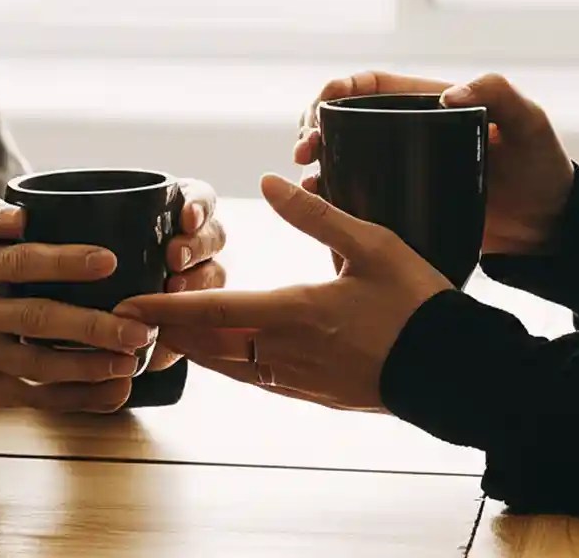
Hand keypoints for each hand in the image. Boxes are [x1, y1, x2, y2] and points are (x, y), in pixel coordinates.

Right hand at [0, 198, 158, 412]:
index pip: (21, 262)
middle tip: (140, 325)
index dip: (65, 262)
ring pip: (41, 364)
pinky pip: (37, 398)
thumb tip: (23, 213)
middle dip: (93, 325)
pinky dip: (78, 399)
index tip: (110, 261)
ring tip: (131, 359)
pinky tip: (113, 392)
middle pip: (39, 318)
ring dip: (90, 366)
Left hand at [116, 174, 451, 411]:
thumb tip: (270, 182)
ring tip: (173, 335)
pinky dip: (229, 365)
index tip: (125, 304)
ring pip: (227, 367)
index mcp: (291, 314)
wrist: (452, 371)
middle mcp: (283, 354)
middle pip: (206, 345)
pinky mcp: (315, 396)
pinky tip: (232, 355)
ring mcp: (297, 381)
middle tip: (136, 319)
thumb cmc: (415, 304)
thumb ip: (315, 215)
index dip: (161, 307)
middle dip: (169, 331)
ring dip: (196, 350)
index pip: (207, 311)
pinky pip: (256, 380)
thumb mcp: (370, 245)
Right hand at [295, 71, 574, 255]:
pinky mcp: (403, 204)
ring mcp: (403, 170)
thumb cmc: (543, 167)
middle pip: (344, 120)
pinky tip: (319, 201)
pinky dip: (332, 194)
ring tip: (307, 174)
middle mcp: (409, 134)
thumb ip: (498, 95)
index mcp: (429, 103)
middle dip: (313, 125)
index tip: (320, 108)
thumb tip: (449, 95)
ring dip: (316, 160)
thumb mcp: (529, 124)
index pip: (369, 86)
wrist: (547, 227)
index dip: (336, 90)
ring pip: (344, 156)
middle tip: (305, 149)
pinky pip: (358, 195)